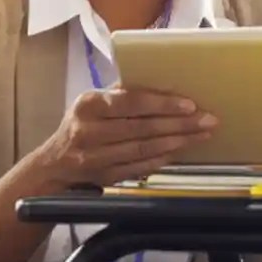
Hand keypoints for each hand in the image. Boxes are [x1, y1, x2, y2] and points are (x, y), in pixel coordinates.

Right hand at [33, 86, 216, 186]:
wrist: (53, 166)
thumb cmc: (80, 125)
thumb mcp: (91, 103)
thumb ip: (120, 94)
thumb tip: (161, 84)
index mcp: (89, 105)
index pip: (131, 103)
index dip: (162, 104)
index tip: (189, 104)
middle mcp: (90, 131)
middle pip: (143, 128)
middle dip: (180, 124)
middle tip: (207, 120)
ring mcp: (97, 158)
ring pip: (145, 149)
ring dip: (178, 142)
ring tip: (201, 134)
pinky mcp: (106, 177)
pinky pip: (141, 166)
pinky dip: (163, 158)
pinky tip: (181, 150)